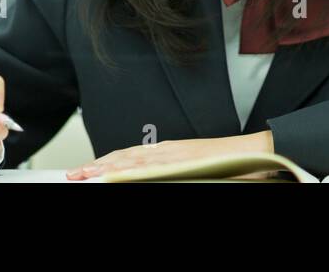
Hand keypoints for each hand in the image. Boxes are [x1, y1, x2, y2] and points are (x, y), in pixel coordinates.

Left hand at [66, 130, 274, 179]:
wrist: (255, 154)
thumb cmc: (228, 164)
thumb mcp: (193, 167)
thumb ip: (171, 171)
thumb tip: (154, 178)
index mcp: (169, 152)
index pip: (129, 156)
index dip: (105, 163)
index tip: (85, 171)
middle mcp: (167, 151)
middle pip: (124, 158)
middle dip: (96, 166)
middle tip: (72, 175)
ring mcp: (173, 157)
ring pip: (131, 162)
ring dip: (105, 169)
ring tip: (83, 177)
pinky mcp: (181, 163)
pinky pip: (149, 169)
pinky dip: (128, 172)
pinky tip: (113, 176)